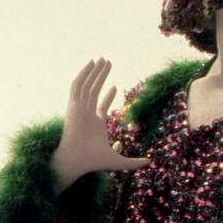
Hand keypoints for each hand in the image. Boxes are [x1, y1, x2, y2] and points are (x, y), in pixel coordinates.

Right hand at [50, 58, 149, 192]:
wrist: (78, 160)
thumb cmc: (94, 161)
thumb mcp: (119, 161)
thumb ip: (134, 162)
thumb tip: (150, 163)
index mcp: (95, 124)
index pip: (100, 106)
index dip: (108, 95)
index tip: (116, 86)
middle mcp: (86, 114)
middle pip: (93, 90)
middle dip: (101, 76)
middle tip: (109, 63)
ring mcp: (79, 108)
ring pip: (87, 85)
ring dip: (95, 71)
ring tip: (104, 59)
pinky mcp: (73, 104)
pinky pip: (77, 85)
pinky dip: (83, 73)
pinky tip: (92, 63)